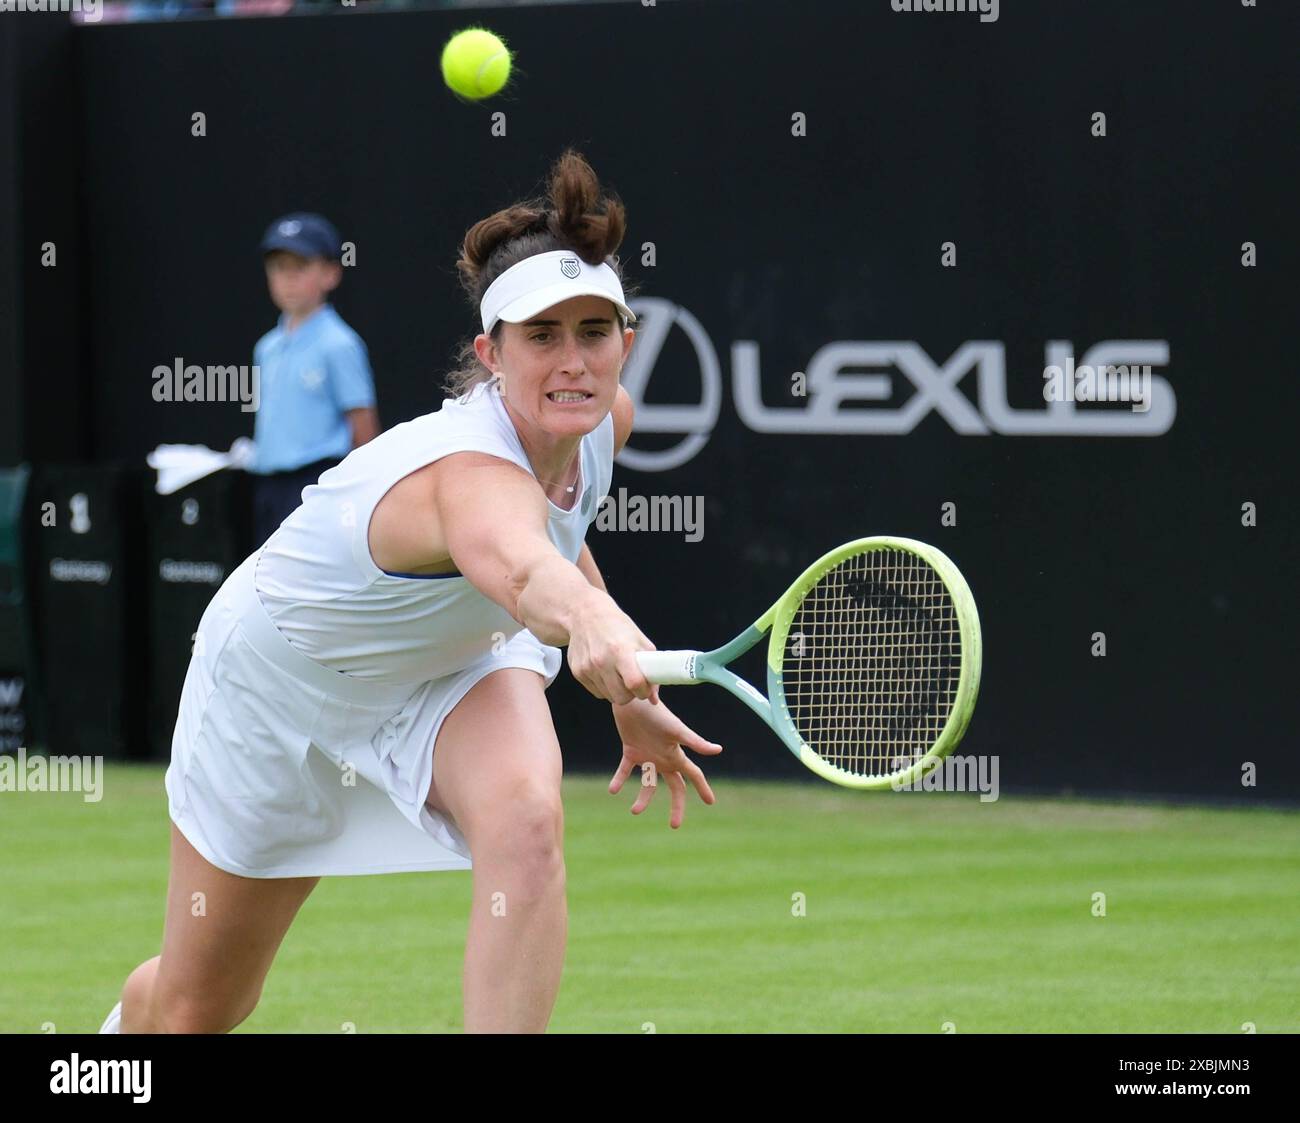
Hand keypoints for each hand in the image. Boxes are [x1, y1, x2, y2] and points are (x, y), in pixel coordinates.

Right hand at [566, 594, 660, 705]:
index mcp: (620, 650)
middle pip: (621, 697)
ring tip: (618, 674)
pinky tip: (606, 672)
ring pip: (609, 697)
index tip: (645, 687)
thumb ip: (651, 669)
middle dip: (631, 694)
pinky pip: (596, 692)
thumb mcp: (639, 640)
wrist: (586, 614)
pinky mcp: (577, 672)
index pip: (634, 683)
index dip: (643, 690)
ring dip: (617, 691)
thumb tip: (654, 698)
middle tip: (632, 683)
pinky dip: (604, 687)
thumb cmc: (616, 625)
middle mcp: (601, 661)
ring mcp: (587, 668)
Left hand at [607, 697, 721, 828]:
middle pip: (675, 786)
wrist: (633, 698)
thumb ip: (695, 742)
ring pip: (648, 784)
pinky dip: (619, 780)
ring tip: (634, 811)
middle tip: (675, 825)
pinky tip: (613, 790)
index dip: (703, 788)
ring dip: (643, 799)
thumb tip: (719, 750)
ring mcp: (647, 755)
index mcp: (676, 754)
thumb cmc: (657, 712)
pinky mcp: (630, 751)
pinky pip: (624, 770)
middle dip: (677, 806)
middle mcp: (663, 757)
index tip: (711, 802)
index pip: (693, 775)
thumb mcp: (676, 729)